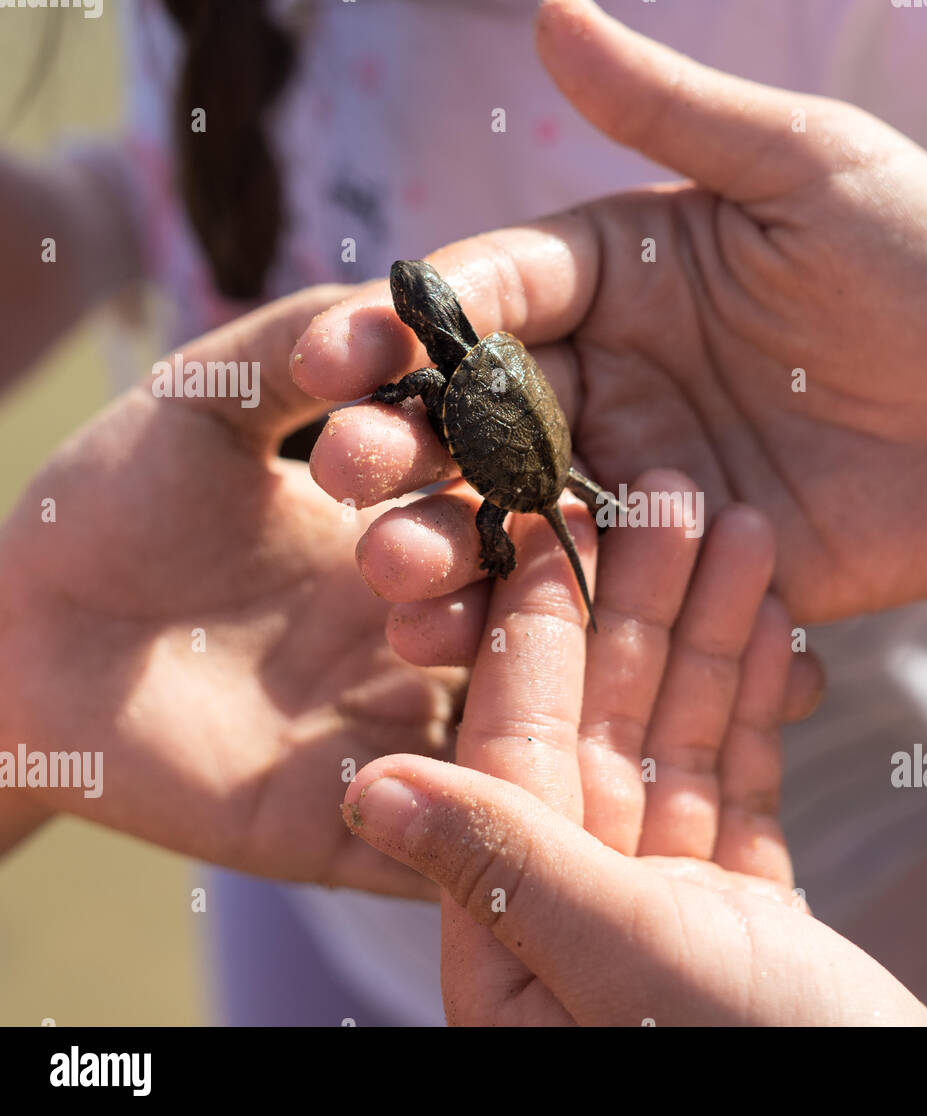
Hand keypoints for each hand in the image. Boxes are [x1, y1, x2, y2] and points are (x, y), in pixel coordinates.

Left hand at [0, 288, 467, 895]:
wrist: (15, 630)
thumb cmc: (115, 496)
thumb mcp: (211, 392)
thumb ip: (309, 338)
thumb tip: (420, 299)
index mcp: (424, 532)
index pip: (519, 519)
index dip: (529, 491)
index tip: (525, 460)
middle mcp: (435, 632)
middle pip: (525, 623)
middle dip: (491, 583)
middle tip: (418, 551)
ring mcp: (404, 727)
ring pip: (500, 730)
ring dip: (479, 692)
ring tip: (410, 636)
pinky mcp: (361, 816)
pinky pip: (442, 839)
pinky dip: (466, 826)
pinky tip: (454, 788)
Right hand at [293, 0, 926, 624]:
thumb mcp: (812, 169)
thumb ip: (679, 113)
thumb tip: (549, 12)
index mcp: (615, 276)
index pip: (489, 295)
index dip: (408, 322)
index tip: (341, 354)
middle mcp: (607, 381)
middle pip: (473, 417)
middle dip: (401, 443)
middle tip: (344, 469)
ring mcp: (636, 483)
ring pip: (509, 518)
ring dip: (440, 544)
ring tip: (392, 569)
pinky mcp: (678, 572)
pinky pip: (586, 600)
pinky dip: (519, 623)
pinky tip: (453, 645)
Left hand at [342, 481, 926, 1024]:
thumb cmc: (759, 1079)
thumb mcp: (625, 973)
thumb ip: (506, 868)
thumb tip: (370, 786)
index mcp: (513, 937)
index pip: (511, 749)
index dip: (532, 628)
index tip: (545, 518)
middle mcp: (572, 907)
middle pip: (599, 723)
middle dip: (634, 603)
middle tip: (665, 488)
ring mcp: (659, 897)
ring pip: (676, 735)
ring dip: (706, 629)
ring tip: (739, 521)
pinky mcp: (738, 898)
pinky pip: (738, 775)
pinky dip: (756, 699)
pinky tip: (774, 614)